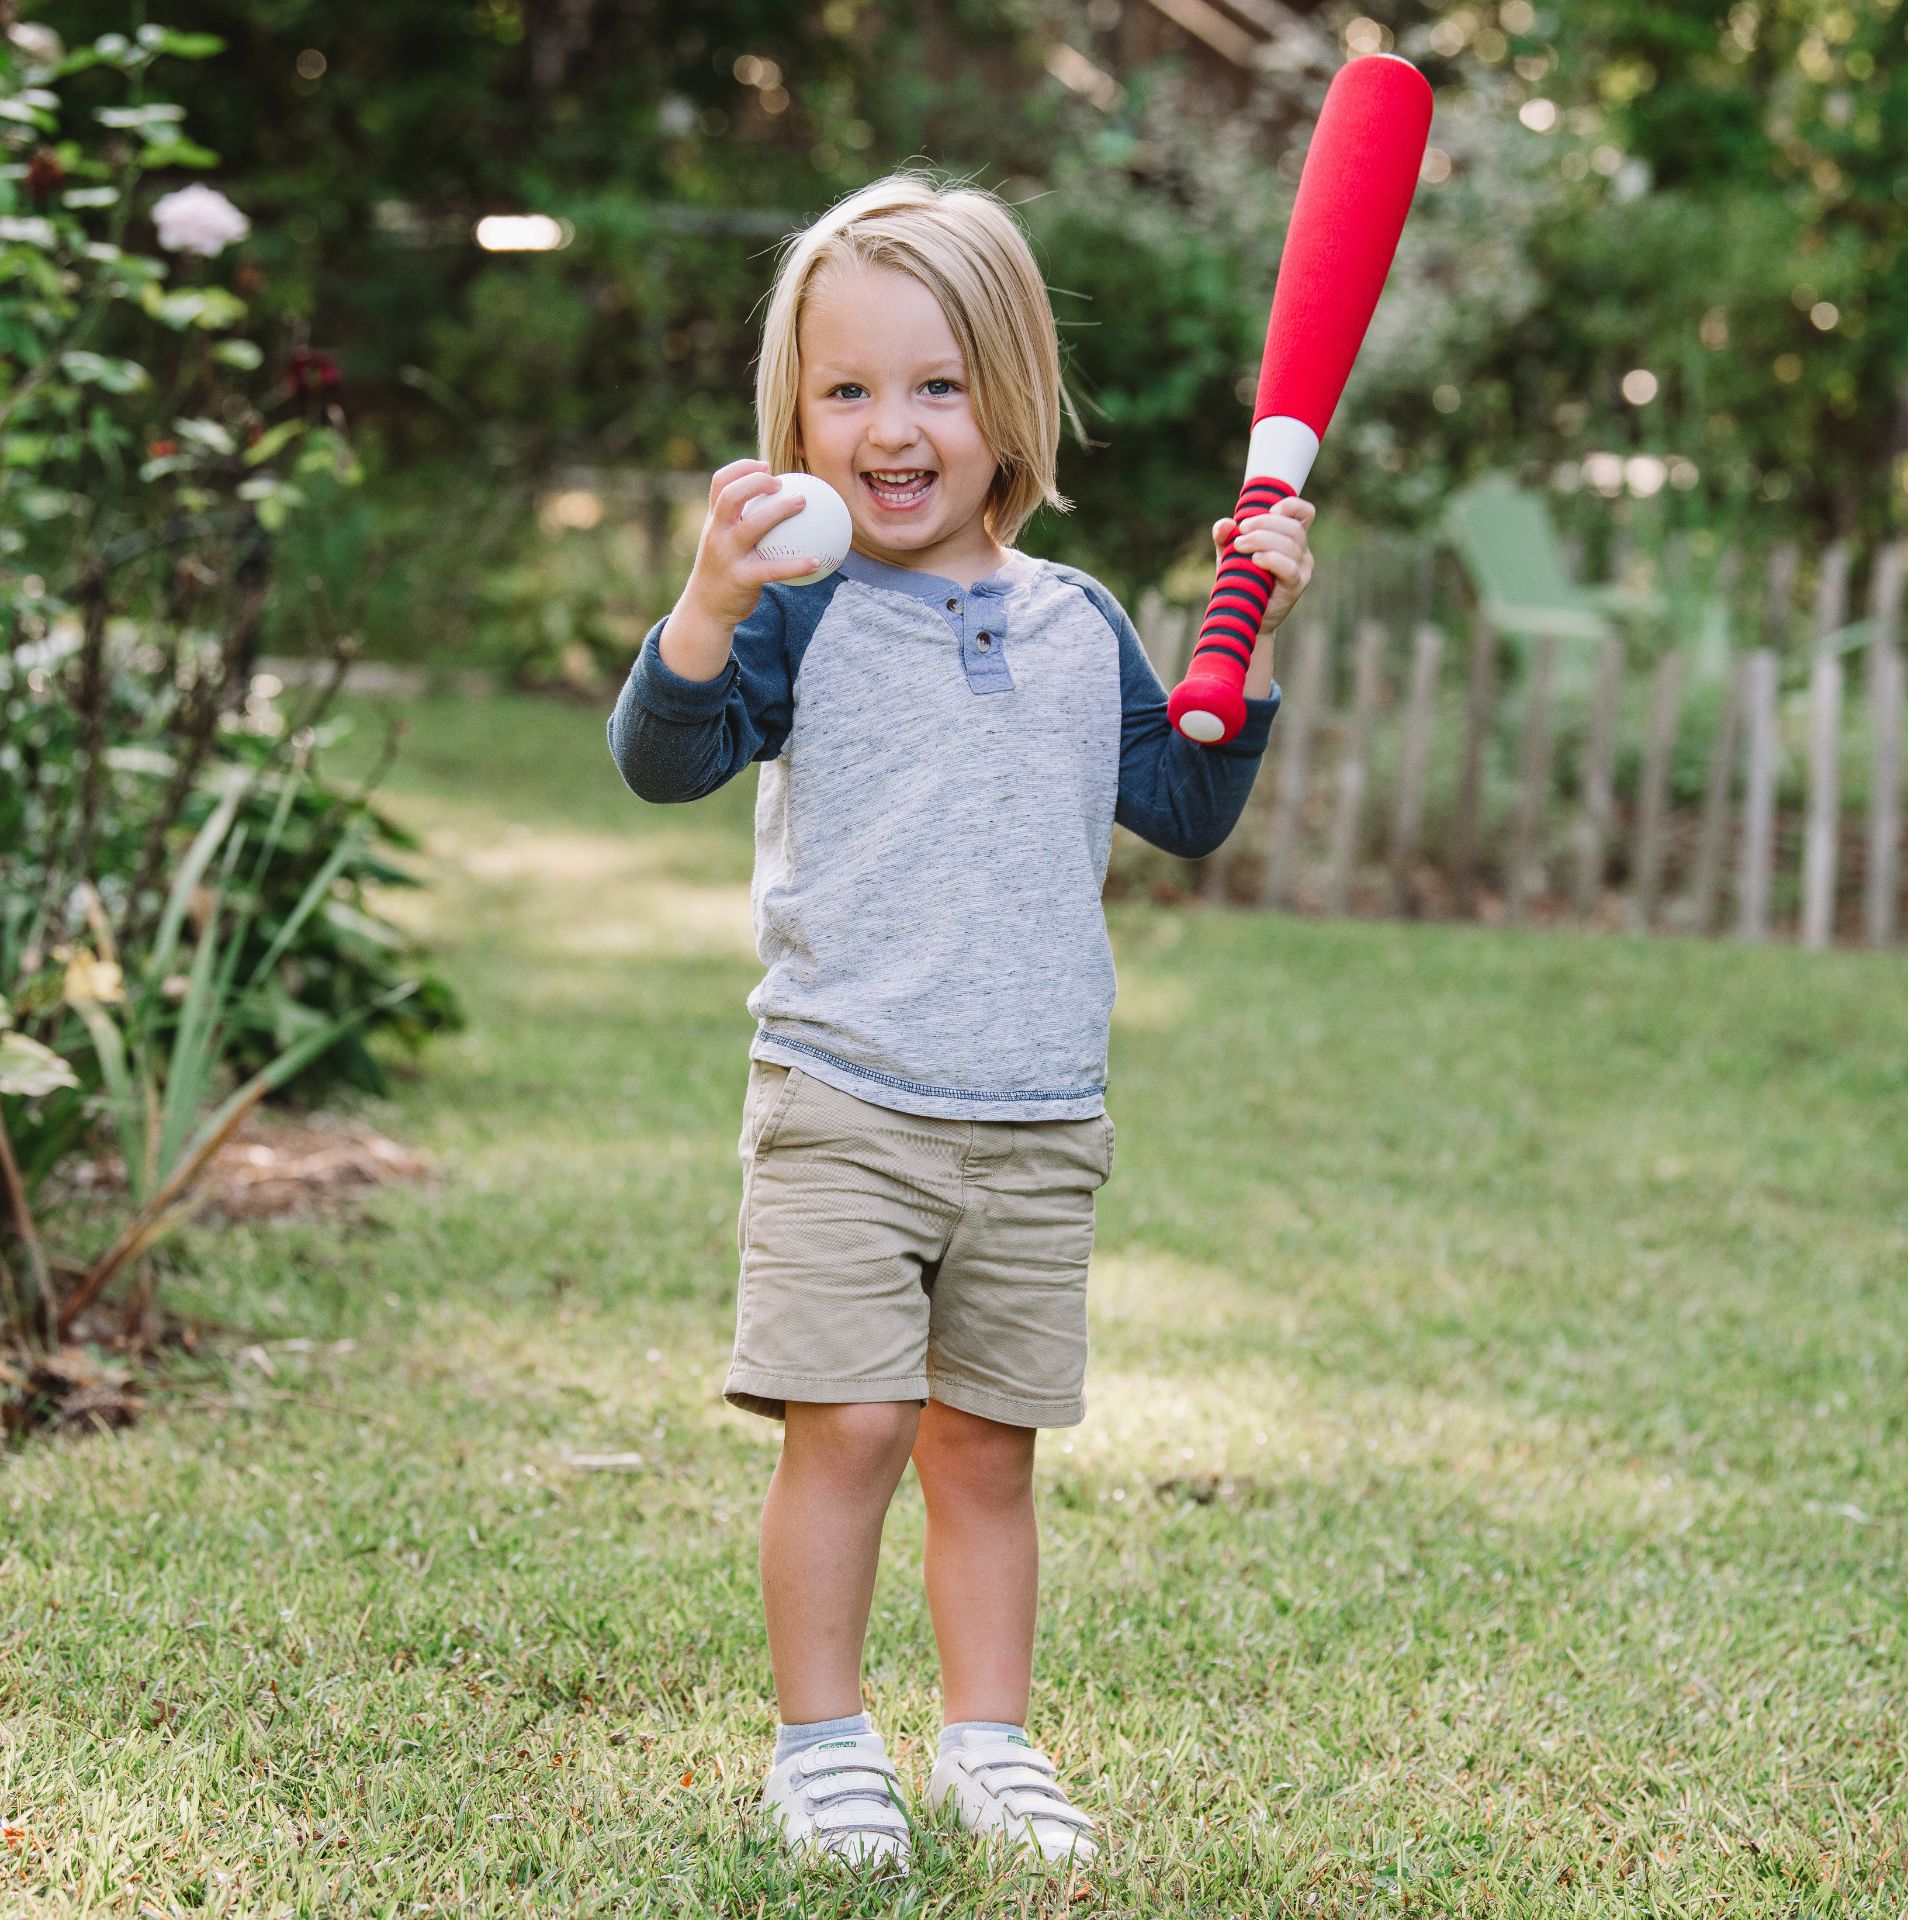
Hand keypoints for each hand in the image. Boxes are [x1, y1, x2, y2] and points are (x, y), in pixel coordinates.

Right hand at [679, 459, 819, 628]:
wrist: (706, 610)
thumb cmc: (723, 573)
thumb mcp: (724, 544)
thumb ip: (741, 524)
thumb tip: (778, 507)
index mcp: (713, 522)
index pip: (720, 484)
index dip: (741, 468)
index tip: (765, 465)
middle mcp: (716, 534)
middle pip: (731, 496)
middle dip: (755, 482)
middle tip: (781, 483)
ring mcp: (727, 555)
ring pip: (753, 525)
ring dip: (779, 511)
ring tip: (803, 502)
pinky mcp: (741, 578)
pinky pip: (773, 569)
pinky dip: (796, 565)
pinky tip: (818, 562)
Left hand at [1212, 495, 1315, 633]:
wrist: (1242, 614)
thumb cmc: (1240, 579)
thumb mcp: (1230, 554)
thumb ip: (1225, 536)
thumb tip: (1226, 524)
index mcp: (1291, 537)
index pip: (1304, 513)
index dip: (1291, 506)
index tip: (1268, 510)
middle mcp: (1302, 551)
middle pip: (1293, 527)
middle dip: (1264, 524)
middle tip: (1241, 531)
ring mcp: (1302, 569)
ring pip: (1290, 545)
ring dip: (1262, 540)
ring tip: (1240, 545)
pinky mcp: (1296, 586)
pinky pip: (1289, 568)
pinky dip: (1271, 559)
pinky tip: (1255, 560)